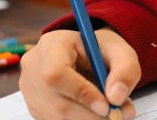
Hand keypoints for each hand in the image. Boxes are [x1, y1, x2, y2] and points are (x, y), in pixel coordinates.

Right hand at [19, 28, 139, 118]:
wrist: (90, 55)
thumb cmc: (102, 50)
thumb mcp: (121, 51)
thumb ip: (125, 70)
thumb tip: (116, 97)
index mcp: (53, 44)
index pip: (56, 73)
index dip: (81, 94)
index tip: (106, 106)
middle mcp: (34, 67)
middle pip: (56, 102)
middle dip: (89, 115)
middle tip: (116, 116)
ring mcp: (30, 89)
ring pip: (56, 116)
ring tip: (113, 114)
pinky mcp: (35, 107)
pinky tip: (97, 115)